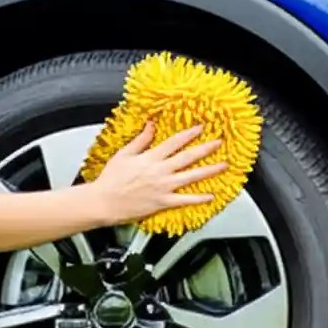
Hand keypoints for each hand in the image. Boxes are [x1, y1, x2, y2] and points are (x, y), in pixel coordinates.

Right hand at [88, 122, 227, 225]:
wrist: (103, 202)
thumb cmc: (110, 180)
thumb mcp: (123, 154)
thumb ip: (140, 140)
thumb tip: (151, 124)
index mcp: (149, 158)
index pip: (174, 142)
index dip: (189, 134)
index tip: (201, 128)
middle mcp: (159, 171)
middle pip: (187, 157)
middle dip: (205, 149)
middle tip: (219, 142)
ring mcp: (163, 187)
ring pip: (191, 177)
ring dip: (210, 170)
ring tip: (224, 165)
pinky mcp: (163, 202)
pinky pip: (185, 200)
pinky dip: (199, 198)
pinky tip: (211, 196)